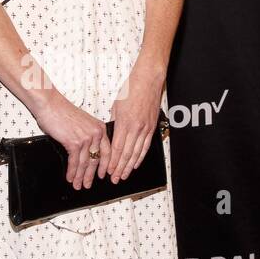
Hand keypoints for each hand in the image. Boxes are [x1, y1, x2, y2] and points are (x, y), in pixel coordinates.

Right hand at [33, 95, 110, 190]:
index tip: (103, 175)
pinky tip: (70, 178)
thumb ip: (87, 135)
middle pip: (96, 160)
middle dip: (92, 175)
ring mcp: (86, 138)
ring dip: (81, 177)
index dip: (105, 165)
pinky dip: (72, 172)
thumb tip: (85, 151)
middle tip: (89, 184)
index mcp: (100, 128)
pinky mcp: (74, 142)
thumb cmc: (62, 111)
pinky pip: (74, 162)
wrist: (50, 104)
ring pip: (85, 163)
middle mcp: (96, 133)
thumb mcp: (82, 122)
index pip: (107, 151)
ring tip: (78, 185)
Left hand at [106, 64, 164, 182]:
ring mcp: (145, 128)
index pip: (116, 148)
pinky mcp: (152, 127)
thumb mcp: (116, 105)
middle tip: (114, 179)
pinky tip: (136, 164)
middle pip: (126, 154)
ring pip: (137, 153)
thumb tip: (111, 135)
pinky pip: (146, 146)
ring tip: (124, 176)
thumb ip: (114, 122)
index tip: (107, 171)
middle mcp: (135, 127)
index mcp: (124, 122)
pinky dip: (140, 157)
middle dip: (119, 168)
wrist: (148, 80)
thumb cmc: (131, 89)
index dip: (112, 162)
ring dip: (129, 166)